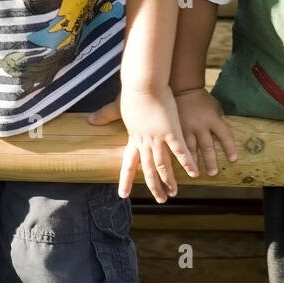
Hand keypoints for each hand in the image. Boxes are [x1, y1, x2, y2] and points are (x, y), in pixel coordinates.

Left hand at [88, 86, 195, 201]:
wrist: (143, 83)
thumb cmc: (132, 92)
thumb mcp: (118, 106)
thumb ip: (106, 115)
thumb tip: (90, 120)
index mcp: (133, 136)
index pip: (128, 163)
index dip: (126, 179)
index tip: (123, 194)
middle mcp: (144, 141)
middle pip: (148, 169)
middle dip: (154, 186)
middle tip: (159, 199)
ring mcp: (158, 138)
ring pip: (163, 165)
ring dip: (169, 180)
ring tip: (174, 193)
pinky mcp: (171, 130)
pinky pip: (180, 151)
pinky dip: (186, 163)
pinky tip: (193, 173)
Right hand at [174, 88, 237, 177]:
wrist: (183, 89)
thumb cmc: (202, 99)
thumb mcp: (215, 107)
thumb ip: (219, 120)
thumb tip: (224, 134)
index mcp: (213, 119)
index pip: (225, 135)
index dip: (230, 147)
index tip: (233, 159)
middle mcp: (201, 125)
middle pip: (207, 146)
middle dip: (210, 161)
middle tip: (213, 173)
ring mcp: (187, 128)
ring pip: (191, 149)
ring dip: (194, 162)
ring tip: (196, 174)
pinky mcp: (176, 129)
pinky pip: (178, 145)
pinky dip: (180, 155)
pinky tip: (179, 164)